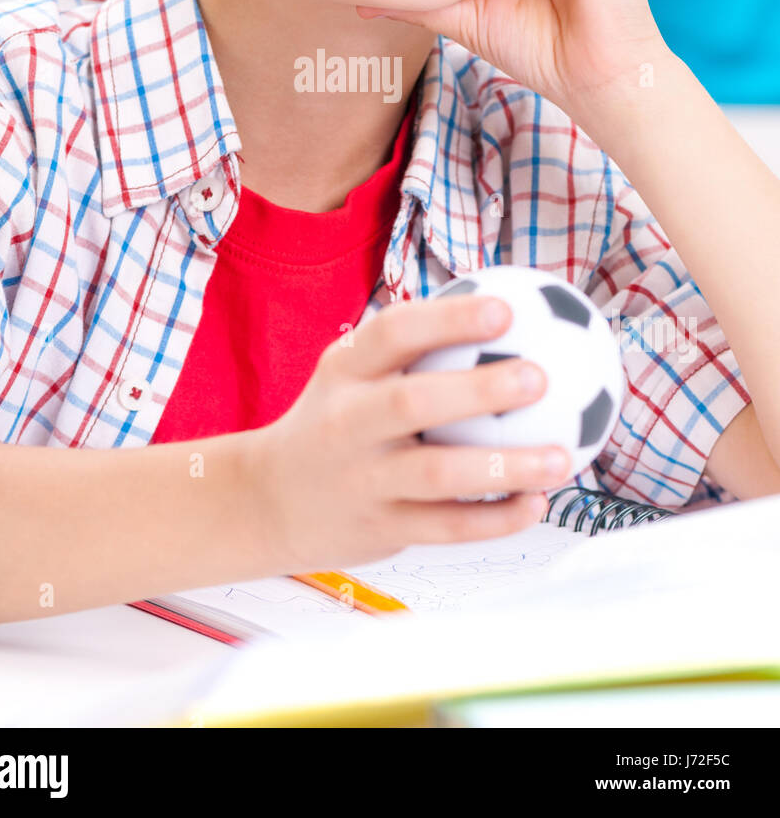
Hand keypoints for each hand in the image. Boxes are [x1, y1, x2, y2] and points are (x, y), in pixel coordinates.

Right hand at [246, 293, 569, 572]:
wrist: (268, 500)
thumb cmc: (336, 420)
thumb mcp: (350, 373)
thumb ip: (410, 344)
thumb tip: (505, 302)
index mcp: (344, 371)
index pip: (393, 332)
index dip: (448, 318)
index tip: (506, 308)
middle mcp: (347, 422)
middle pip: (412, 402)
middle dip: (479, 390)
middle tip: (541, 378)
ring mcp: (362, 479)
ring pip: (438, 475)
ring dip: (506, 466)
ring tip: (563, 458)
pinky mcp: (379, 529)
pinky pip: (446, 527)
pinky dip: (496, 518)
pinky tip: (538, 504)